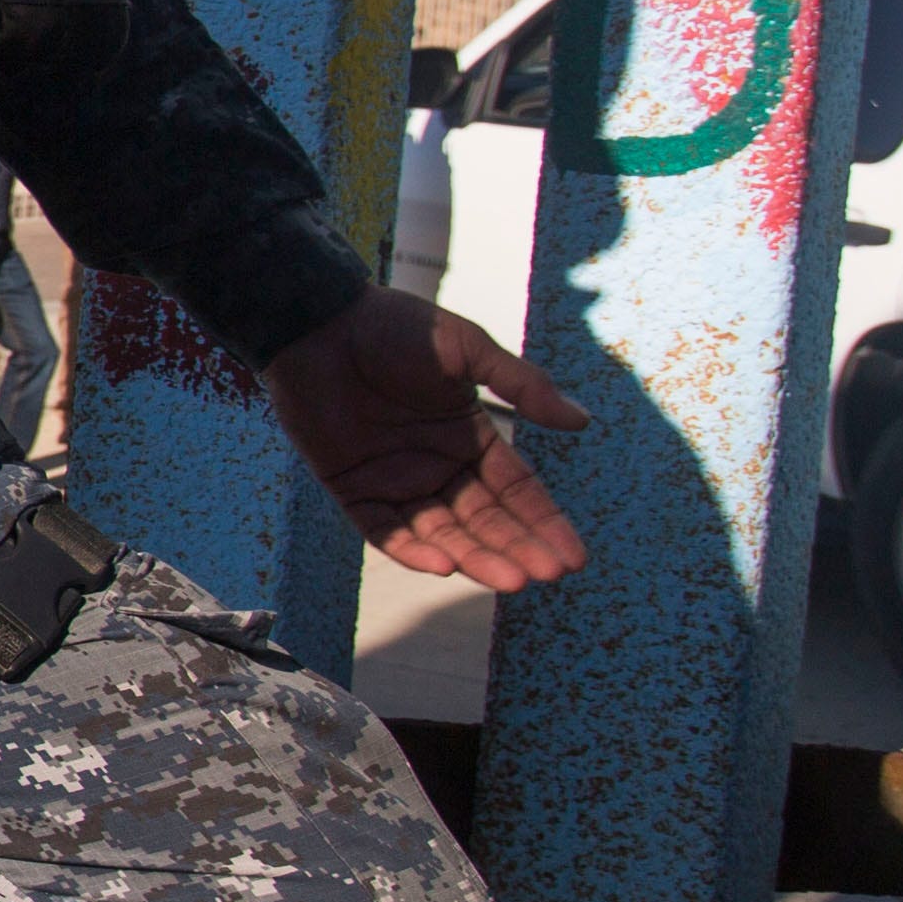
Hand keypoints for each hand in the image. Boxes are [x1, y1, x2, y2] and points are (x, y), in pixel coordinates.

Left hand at [265, 285, 587, 590]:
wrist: (320, 323)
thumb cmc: (396, 328)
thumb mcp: (467, 350)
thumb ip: (521, 385)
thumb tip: (581, 420)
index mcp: (471, 438)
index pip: (517, 492)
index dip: (545, 524)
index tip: (573, 558)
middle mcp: (439, 467)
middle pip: (486, 521)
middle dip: (518, 549)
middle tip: (547, 575)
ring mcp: (396, 481)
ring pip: (442, 533)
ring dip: (476, 558)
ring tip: (510, 578)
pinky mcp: (353, 489)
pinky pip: (384, 530)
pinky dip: (411, 551)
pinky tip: (445, 566)